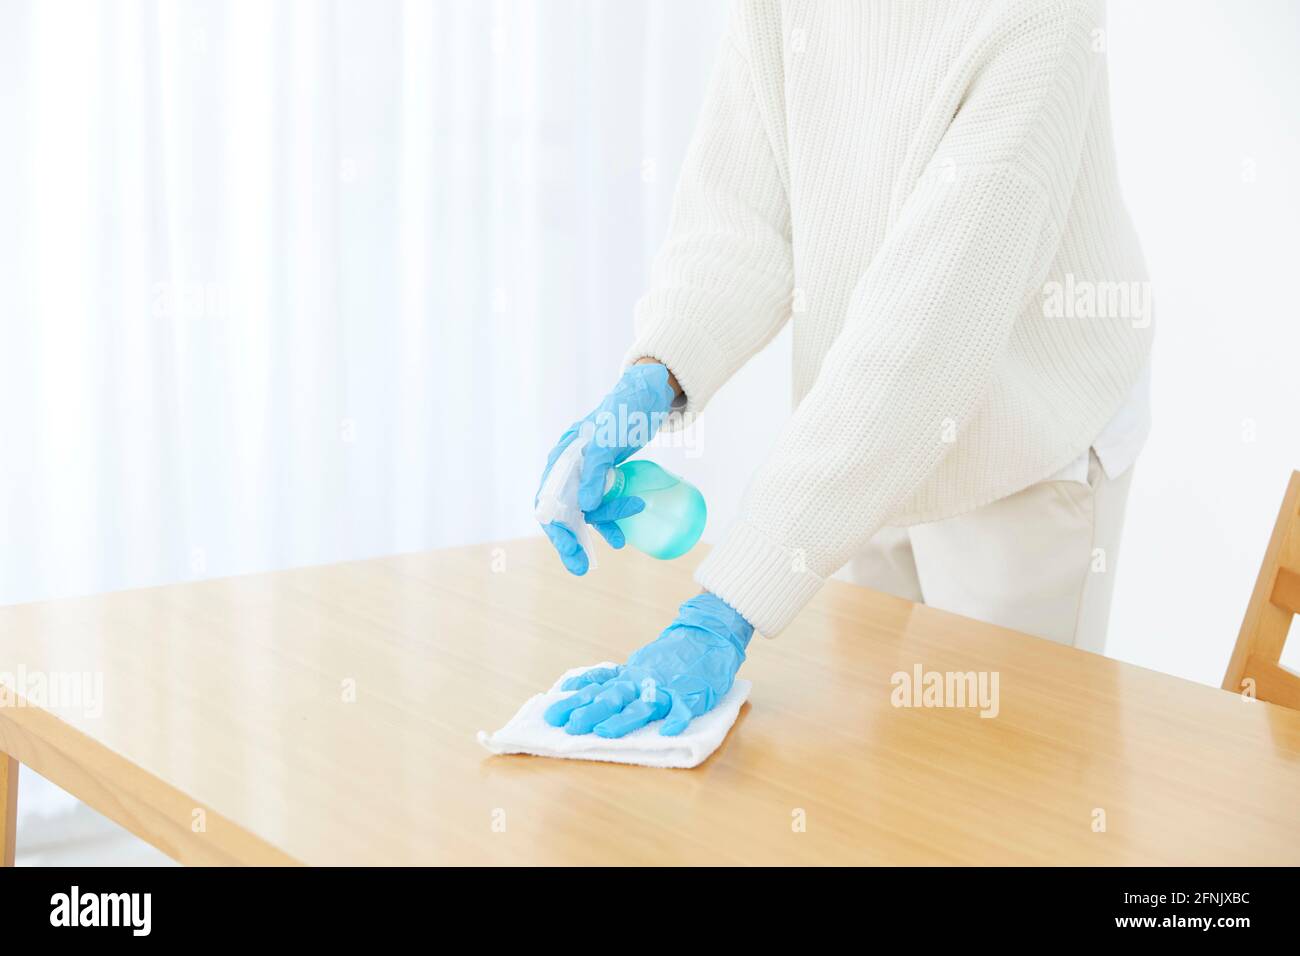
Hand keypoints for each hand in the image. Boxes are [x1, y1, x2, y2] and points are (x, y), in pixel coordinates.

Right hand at [537, 362, 675, 574]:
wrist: (648, 394)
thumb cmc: (624, 410)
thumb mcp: (608, 439)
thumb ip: (596, 472)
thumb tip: (585, 509)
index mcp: (562, 457)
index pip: (548, 500)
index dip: (556, 528)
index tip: (569, 548)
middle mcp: (570, 467)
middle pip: (564, 511)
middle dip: (572, 540)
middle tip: (582, 568)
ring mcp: (588, 472)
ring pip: (588, 509)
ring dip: (603, 527)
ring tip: (621, 542)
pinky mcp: (605, 474)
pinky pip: (604, 502)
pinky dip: (615, 515)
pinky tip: (627, 527)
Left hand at [544, 592, 752, 736]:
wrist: (707, 635)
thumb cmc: (673, 654)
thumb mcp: (639, 663)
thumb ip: (617, 677)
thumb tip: (586, 687)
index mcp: (630, 676)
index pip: (597, 687)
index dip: (574, 699)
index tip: (551, 710)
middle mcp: (642, 681)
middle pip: (612, 697)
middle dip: (589, 712)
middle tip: (568, 726)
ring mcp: (666, 688)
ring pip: (641, 705)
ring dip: (622, 720)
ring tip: (603, 732)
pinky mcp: (690, 695)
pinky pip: (683, 709)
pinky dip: (677, 720)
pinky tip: (669, 733)